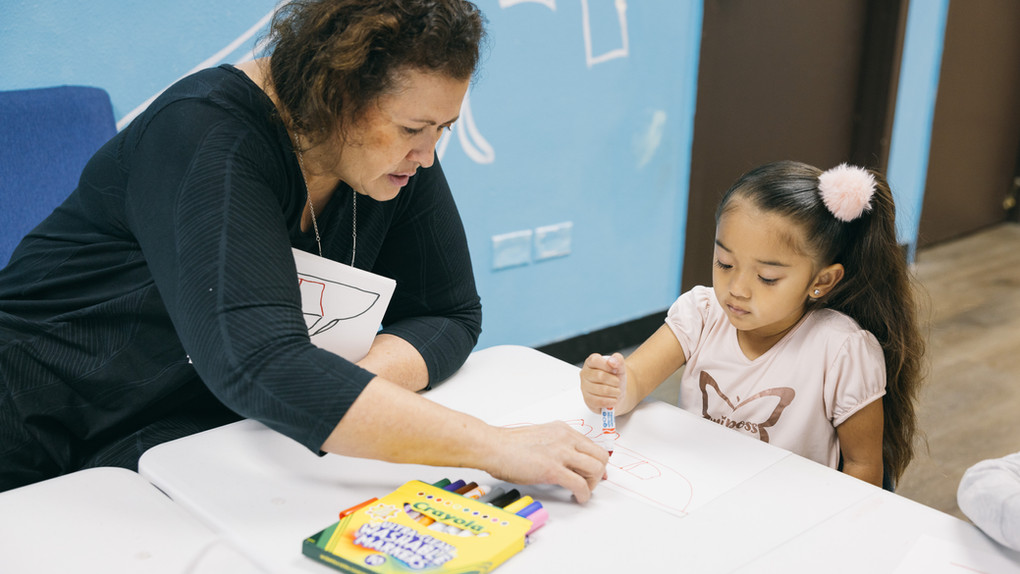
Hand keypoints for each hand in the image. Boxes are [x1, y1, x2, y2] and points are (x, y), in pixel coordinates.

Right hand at [483, 422, 608, 502]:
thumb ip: (556, 445)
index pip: (592, 445)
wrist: (493, 446)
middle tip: (590, 483)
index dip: (596, 462)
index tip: (595, 473)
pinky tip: (578, 498)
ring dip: (592, 484)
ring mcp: (560, 453)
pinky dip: (584, 495)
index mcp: (562, 430)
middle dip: (598, 473)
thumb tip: (565, 461)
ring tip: (582, 491)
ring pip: (595, 469)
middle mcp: (565, 438)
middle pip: (600, 456)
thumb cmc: (508, 444)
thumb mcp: (540, 437)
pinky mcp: (553, 469)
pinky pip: (580, 484)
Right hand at [579, 352, 628, 413]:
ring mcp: (584, 387)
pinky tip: (613, 399)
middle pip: (599, 376)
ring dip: (614, 392)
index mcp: (591, 362)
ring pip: (600, 390)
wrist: (617, 393)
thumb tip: (612, 361)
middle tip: (618, 383)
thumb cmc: (616, 378)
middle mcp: (585, 374)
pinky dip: (610, 401)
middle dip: (614, 381)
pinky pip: (598, 401)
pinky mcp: (587, 399)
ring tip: (617, 391)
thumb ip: (618, 360)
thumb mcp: (620, 367)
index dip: (606, 366)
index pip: (594, 360)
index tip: (615, 370)